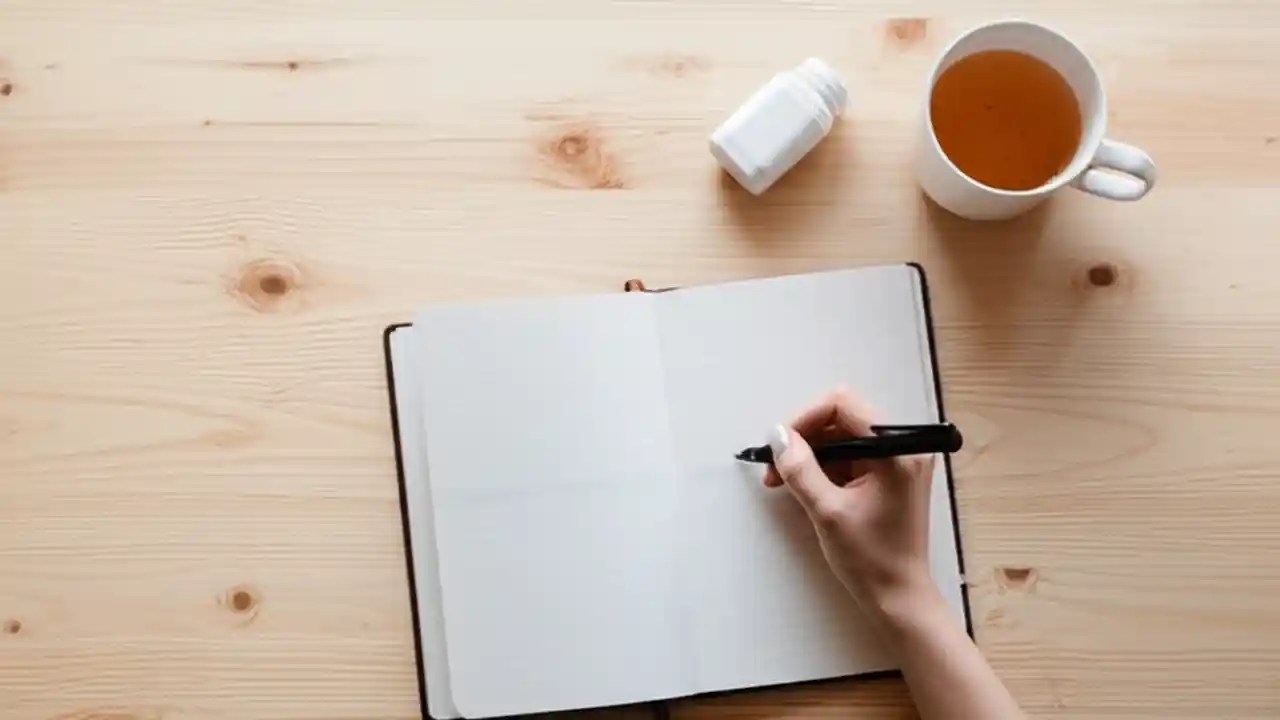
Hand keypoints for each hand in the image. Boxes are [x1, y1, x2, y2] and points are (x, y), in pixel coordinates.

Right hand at [763, 386, 940, 629]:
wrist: (899, 597)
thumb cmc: (870, 559)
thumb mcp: (827, 512)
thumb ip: (800, 469)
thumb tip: (777, 436)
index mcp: (896, 450)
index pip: (843, 404)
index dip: (805, 418)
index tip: (780, 446)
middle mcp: (902, 447)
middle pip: (842, 418)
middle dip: (804, 438)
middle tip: (775, 468)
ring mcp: (898, 461)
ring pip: (842, 437)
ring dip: (810, 454)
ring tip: (782, 481)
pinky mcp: (889, 477)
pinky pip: (850, 457)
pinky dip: (824, 467)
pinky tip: (803, 487)